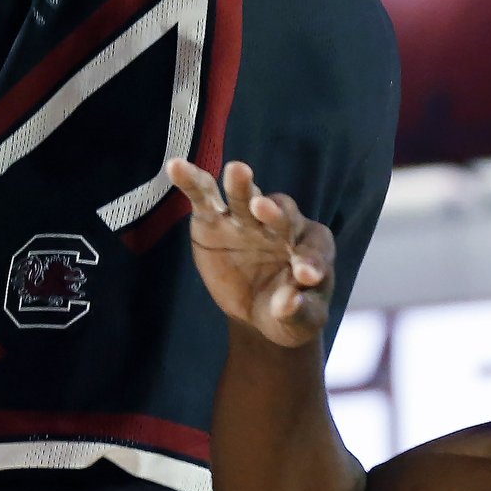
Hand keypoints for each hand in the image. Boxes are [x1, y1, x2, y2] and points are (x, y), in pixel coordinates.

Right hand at [172, 159, 335, 349]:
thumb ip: (298, 312)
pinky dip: (192, 181)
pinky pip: (203, 197)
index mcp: (312, 246)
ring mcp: (246, 218)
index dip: (311, 260)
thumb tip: (287, 304)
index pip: (314, 248)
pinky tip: (177, 167)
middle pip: (281, 212)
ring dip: (241, 184)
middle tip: (263, 209)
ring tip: (237, 170)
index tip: (305, 276)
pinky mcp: (213, 219)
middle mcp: (282, 224)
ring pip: (245, 196)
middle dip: (274, 211)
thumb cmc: (287, 311)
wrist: (256, 310)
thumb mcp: (300, 323)